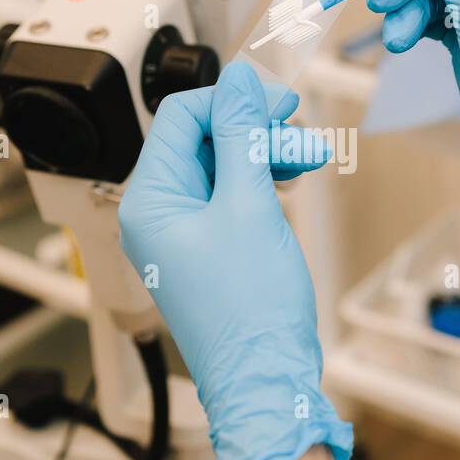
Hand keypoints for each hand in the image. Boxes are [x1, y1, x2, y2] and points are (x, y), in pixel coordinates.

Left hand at [118, 62, 351, 459]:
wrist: (266, 381)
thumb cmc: (250, 310)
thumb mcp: (249, 204)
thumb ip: (242, 135)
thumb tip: (238, 79)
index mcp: (149, 200)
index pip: (182, 118)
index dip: (232, 99)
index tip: (279, 99)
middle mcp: (157, 214)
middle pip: (204, 139)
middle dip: (255, 130)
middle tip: (300, 130)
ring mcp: (184, 234)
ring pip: (224, 167)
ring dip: (267, 154)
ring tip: (310, 159)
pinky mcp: (211, 249)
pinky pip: (233, 197)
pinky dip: (264, 183)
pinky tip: (293, 182)